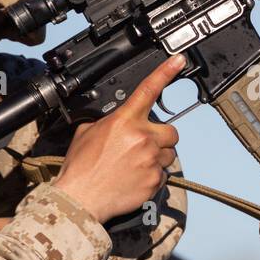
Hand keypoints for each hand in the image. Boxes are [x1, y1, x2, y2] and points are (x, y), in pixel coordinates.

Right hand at [53, 54, 183, 222]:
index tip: (179, 61)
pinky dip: (153, 177)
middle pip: (171, 131)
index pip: (148, 89)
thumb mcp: (86, 133)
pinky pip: (164, 175)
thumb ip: (106, 122)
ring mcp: (151, 159)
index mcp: (124, 121)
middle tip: (144, 146)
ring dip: (157, 158)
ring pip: (169, 154)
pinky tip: (135, 179)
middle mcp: (142, 137)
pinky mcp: (155, 180)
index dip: (166, 72)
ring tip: (135, 165)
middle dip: (161, 138)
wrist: (81, 198)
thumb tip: (113, 120)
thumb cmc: (81, 168)